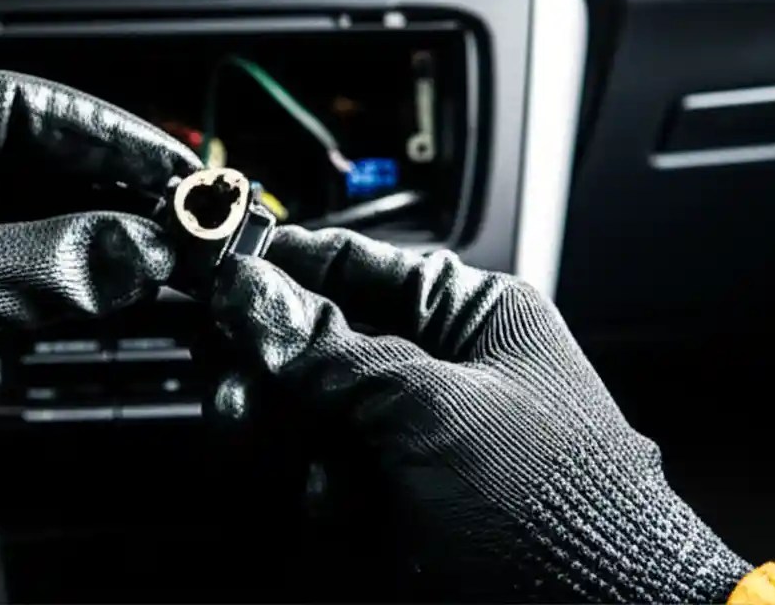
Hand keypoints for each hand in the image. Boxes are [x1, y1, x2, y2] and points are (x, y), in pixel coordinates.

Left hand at [0, 70, 200, 463]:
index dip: (113, 140)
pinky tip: (63, 312)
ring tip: (135, 277)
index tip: (178, 174)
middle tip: (172, 236)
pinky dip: (21, 292)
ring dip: (65, 255)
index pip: (23, 105)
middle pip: (23, 162)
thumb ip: (40, 270)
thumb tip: (137, 251)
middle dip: (98, 203)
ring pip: (5, 218)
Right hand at [208, 226, 751, 602]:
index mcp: (472, 317)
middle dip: (277, 367)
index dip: (288, 264)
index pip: (361, 265)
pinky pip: (330, 476)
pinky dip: (320, 491)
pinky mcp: (403, 501)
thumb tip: (256, 296)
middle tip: (237, 385)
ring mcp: (420, 439)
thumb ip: (331, 351)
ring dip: (289, 435)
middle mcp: (443, 369)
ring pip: (315, 415)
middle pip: (324, 344)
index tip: (223, 268)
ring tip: (286, 456)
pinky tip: (338, 509)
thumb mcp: (429, 408)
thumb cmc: (551, 501)